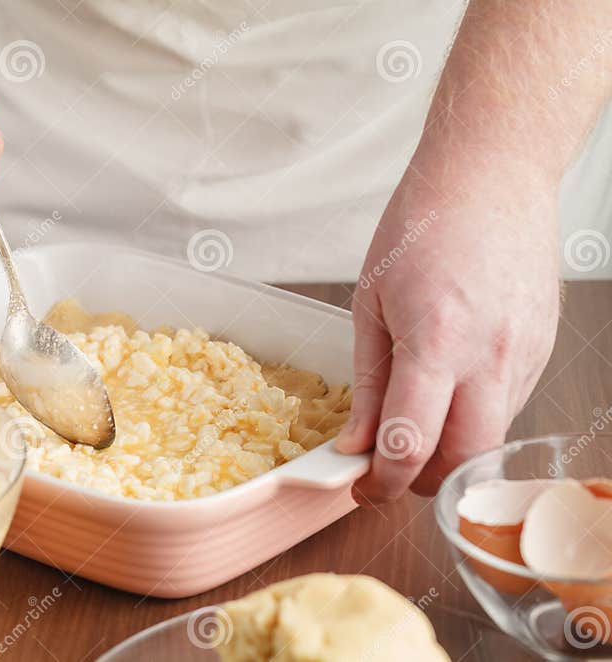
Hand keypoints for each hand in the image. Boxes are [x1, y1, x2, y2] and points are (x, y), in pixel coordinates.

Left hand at [335, 169, 560, 503]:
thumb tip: (356, 441)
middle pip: (464, 462)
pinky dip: (474, 417)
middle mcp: (491, 357)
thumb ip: (367, 382)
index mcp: (437, 341)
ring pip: (491, 440)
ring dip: (449, 451)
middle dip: (421, 481)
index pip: (411, 443)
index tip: (362, 485)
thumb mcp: (370, 302)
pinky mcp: (543, 352)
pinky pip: (508, 408)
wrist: (491, 178)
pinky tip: (450, 390)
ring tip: (415, 421)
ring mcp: (525, 357)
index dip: (381, 482)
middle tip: (388, 466)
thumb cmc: (423, 226)